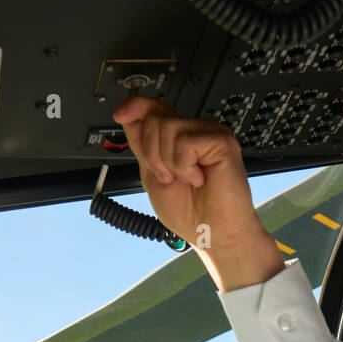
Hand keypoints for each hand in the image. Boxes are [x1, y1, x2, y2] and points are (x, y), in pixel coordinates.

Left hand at [110, 97, 284, 290]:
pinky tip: (200, 179)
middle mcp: (195, 131)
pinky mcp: (222, 141)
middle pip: (155, 118)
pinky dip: (185, 167)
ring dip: (168, 163)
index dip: (135, 107)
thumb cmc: (190, 213)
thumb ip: (142, 145)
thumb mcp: (152, 176)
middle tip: (170, 177)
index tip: (120, 114)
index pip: (154, 108)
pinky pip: (185, 142)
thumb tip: (127, 115)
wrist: (212, 234)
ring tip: (186, 180)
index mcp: (179, 138)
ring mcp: (210, 133)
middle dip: (152, 153)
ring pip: (168, 127)